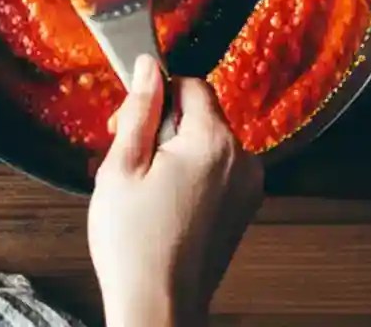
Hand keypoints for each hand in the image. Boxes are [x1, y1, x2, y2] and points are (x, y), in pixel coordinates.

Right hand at [89, 56, 263, 326]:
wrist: (158, 305)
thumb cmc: (135, 245)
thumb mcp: (122, 166)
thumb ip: (140, 110)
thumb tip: (148, 67)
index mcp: (214, 142)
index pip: (192, 85)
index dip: (157, 95)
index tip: (131, 118)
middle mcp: (243, 159)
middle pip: (202, 116)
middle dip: (165, 127)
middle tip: (130, 159)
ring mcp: (248, 186)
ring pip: (209, 144)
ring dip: (179, 153)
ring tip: (147, 188)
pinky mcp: (245, 207)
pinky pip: (219, 172)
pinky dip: (194, 176)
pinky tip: (167, 203)